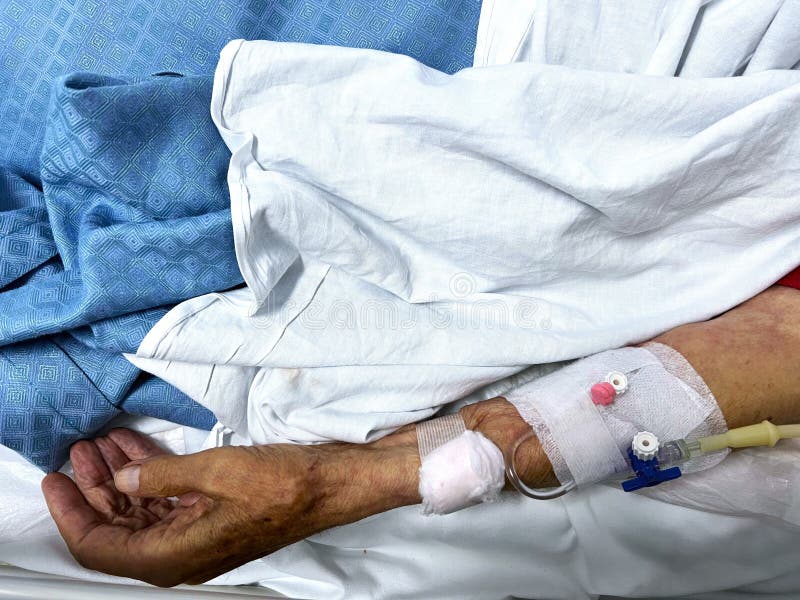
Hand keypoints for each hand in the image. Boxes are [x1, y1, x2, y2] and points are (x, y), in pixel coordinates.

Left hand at [42, 429, 417, 586]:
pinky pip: (168, 507)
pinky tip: (141, 451)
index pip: (99, 545)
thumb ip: (160, 476)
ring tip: (106, 443)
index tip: (54, 478)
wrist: (334, 485)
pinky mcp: (216, 521)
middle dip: (94, 489)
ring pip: (142, 517)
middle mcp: (181, 556)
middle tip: (81, 449)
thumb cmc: (283, 483)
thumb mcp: (215, 471)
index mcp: (173, 556)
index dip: (70, 512)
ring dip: (122, 480)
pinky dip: (150, 480)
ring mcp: (199, 539)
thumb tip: (122, 479)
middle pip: (117, 531)